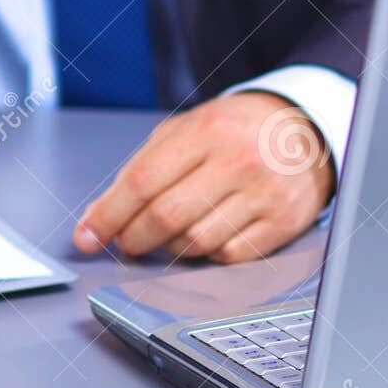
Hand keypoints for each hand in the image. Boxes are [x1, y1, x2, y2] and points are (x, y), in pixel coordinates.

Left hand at [72, 91, 333, 263]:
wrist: (301, 130)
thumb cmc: (230, 132)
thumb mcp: (184, 131)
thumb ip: (140, 169)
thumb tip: (97, 219)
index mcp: (205, 131)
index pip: (142, 181)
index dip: (109, 215)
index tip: (86, 238)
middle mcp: (237, 161)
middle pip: (166, 216)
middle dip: (134, 237)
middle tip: (126, 242)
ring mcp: (264, 194)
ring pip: (196, 242)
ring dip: (171, 248)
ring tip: (168, 235)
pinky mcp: (284, 223)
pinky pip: (229, 257)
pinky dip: (208, 255)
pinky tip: (205, 238)